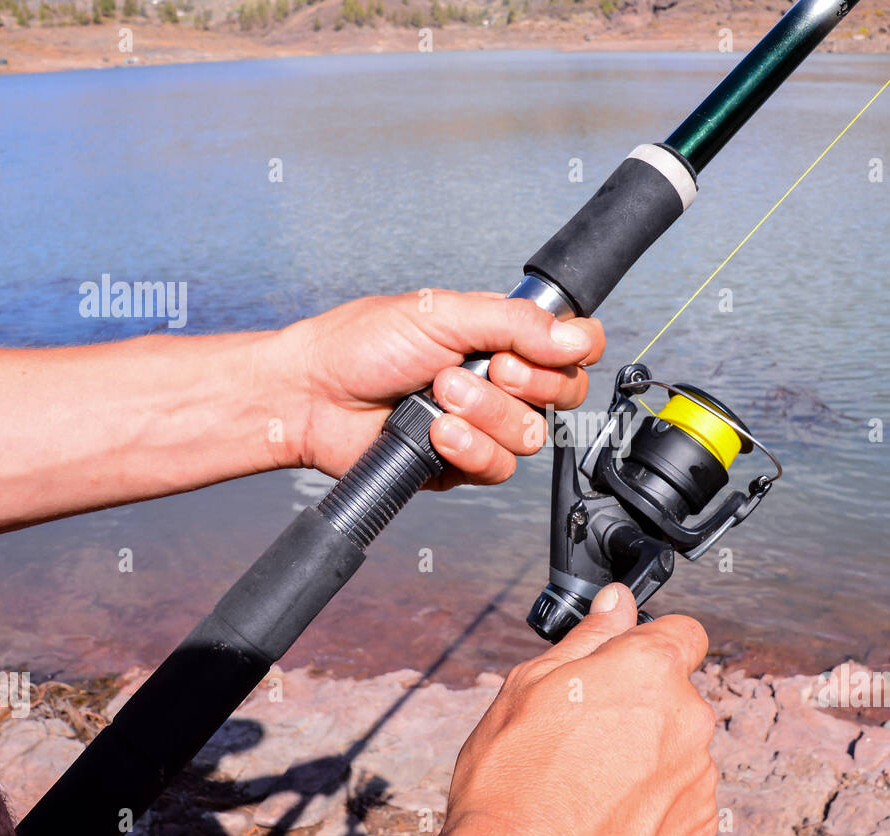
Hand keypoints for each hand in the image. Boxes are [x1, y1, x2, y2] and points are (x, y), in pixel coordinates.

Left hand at [277, 289, 604, 489]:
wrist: (312, 397)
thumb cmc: (361, 345)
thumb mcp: (444, 314)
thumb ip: (516, 323)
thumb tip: (577, 335)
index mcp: (501, 336)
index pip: (573, 346)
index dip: (573, 351)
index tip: (544, 349)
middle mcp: (500, 380)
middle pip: (563, 394)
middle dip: (524, 383)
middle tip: (482, 368)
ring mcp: (483, 424)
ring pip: (530, 436)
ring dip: (486, 415)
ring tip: (440, 396)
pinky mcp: (463, 463)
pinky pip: (498, 468)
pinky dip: (468, 449)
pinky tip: (437, 432)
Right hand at [420, 585, 719, 835]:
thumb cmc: (513, 780)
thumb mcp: (530, 686)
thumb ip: (588, 637)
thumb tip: (616, 601)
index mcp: (649, 670)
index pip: (684, 631)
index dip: (651, 642)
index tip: (626, 661)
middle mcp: (687, 717)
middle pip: (676, 693)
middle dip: (640, 703)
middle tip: (585, 731)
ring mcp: (698, 774)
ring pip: (678, 745)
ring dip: (648, 752)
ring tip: (591, 779)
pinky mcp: (699, 823)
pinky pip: (682, 792)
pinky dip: (655, 797)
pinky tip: (609, 809)